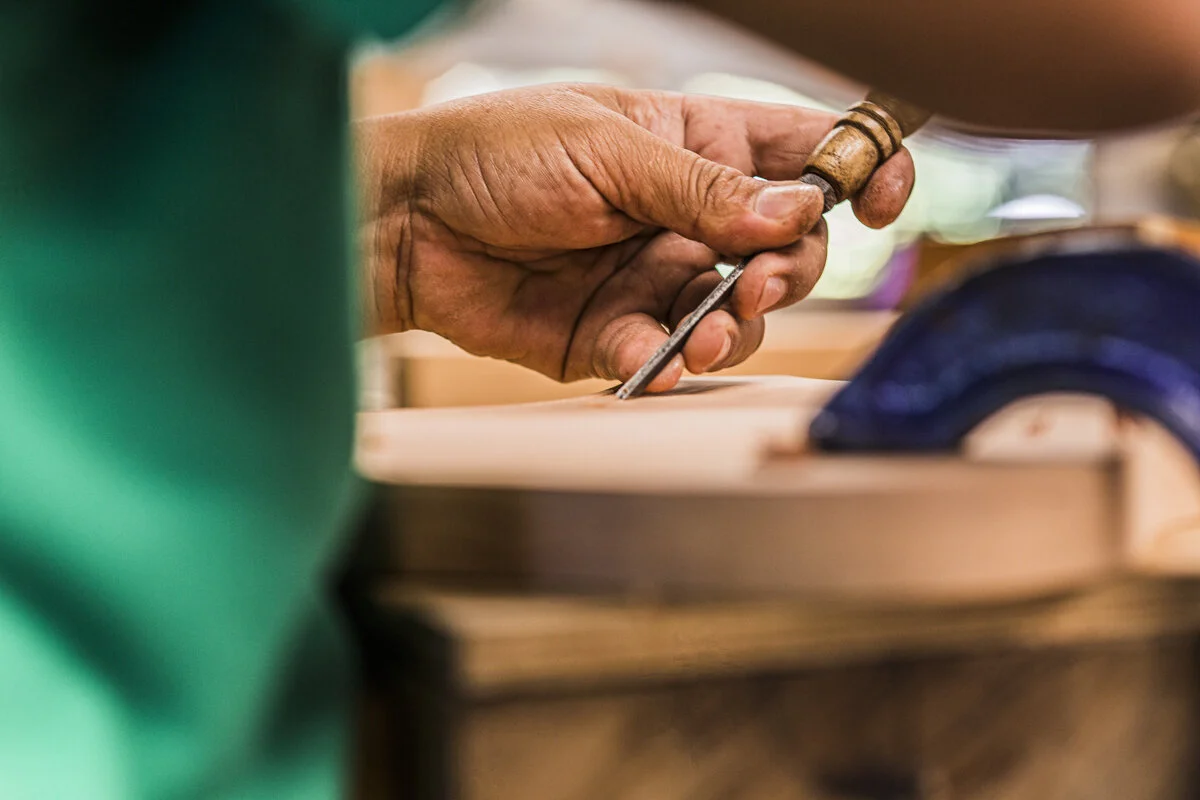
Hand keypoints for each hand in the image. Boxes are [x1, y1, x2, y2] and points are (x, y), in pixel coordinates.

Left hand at [357, 84, 913, 390]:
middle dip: (786, 271)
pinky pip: (667, 358)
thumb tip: (795, 213)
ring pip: (735, 317)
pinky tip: (656, 361)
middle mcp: (685, 216)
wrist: (408, 223)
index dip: (854, 172)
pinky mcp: (616, 336)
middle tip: (754, 281)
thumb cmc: (495, 155)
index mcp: (693, 144)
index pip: (800, 155)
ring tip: (709, 331)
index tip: (880, 199)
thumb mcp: (605, 148)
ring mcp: (653, 278)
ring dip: (736, 329)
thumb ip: (701, 188)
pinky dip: (669, 364)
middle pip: (784, 251)